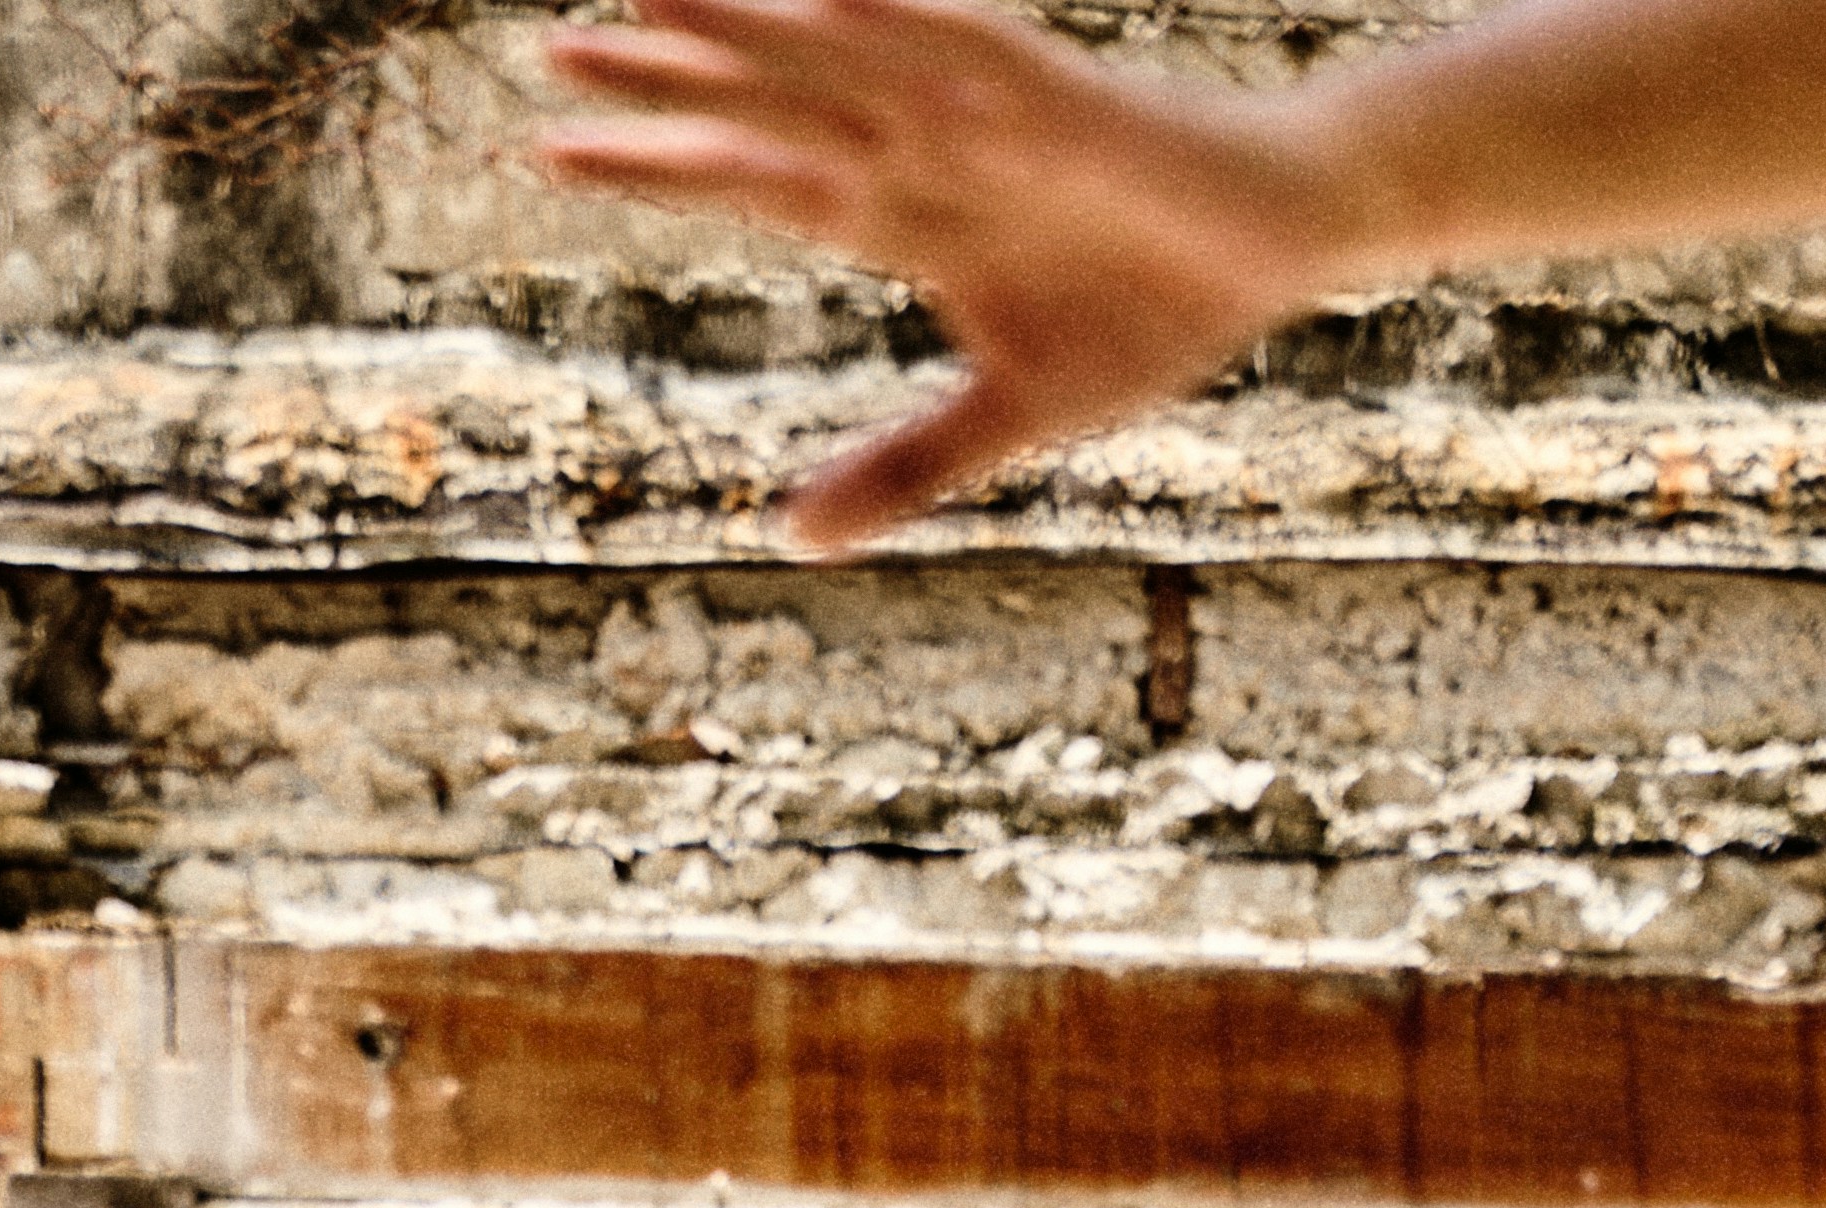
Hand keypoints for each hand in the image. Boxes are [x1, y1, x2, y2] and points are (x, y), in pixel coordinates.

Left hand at [532, 0, 1354, 548]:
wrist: (1276, 242)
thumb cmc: (1146, 312)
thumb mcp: (1010, 419)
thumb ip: (902, 469)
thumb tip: (790, 537)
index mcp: (904, 214)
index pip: (754, 180)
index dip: (658, 166)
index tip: (548, 155)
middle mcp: (924, 146)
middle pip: (773, 102)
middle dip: (668, 79)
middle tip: (553, 56)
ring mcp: (986, 113)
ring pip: (844, 57)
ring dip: (756, 25)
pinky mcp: (1061, 97)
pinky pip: (969, 43)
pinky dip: (901, 18)